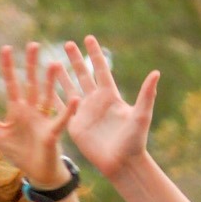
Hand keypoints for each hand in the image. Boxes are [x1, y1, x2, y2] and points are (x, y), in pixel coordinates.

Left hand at [0, 43, 76, 187]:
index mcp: (17, 110)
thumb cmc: (20, 153)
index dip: (8, 67)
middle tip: (34, 44)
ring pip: (47, 96)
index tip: (6, 49)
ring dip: (50, 81)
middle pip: (31, 84)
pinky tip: (75, 99)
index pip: (11, 84)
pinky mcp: (53, 132)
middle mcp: (31, 110)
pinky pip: (61, 119)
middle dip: (32, 65)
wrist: (37, 172)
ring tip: (54, 63)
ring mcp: (43, 119)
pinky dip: (68, 110)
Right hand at [59, 36, 160, 180]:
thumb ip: (146, 94)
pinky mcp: (75, 126)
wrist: (123, 164)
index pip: (101, 69)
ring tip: (52, 61)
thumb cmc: (135, 141)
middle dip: (75, 59)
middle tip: (67, 43)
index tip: (88, 38)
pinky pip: (62, 109)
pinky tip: (44, 88)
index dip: (94, 54)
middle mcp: (96, 102)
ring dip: (61, 76)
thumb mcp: (141, 115)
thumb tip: (156, 73)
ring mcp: (84, 113)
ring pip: (70, 89)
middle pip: (83, 75)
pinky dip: (54, 98)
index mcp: (111, 96)